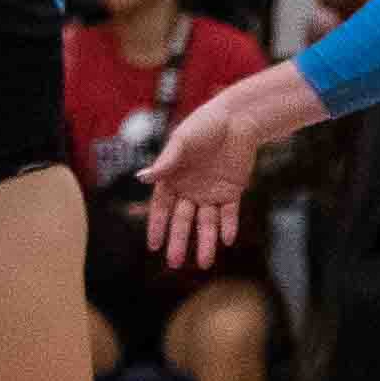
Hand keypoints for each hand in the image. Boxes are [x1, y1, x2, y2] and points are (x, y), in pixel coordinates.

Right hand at [143, 94, 266, 268]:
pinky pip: (229, 213)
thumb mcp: (182, 142)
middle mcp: (190, 189)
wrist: (238, 117)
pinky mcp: (232, 191)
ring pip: (207, 223)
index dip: (157, 226)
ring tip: (205, 262)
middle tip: (175, 263)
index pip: (162, 208)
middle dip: (179, 242)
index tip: (153, 246)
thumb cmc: (204, 124)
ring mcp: (211, 192)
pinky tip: (226, 240)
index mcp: (173, 179)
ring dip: (206, 242)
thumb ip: (165, 162)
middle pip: (183, 221)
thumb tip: (141, 178)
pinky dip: (228, 226)